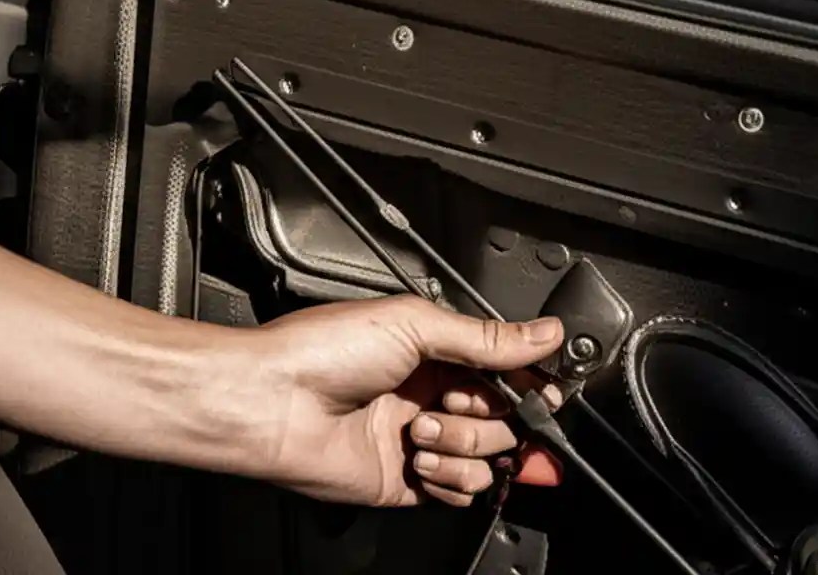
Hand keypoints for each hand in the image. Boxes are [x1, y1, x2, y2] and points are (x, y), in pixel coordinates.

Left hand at [261, 295, 563, 506]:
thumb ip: (486, 337)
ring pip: (487, 456)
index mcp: (433, 350)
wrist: (272, 403)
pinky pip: (461, 492)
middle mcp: (429, 393)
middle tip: (458, 401)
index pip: (505, 369)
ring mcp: (419, 439)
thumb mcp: (415, 325)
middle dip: (491, 413)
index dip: (529, 383)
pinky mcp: (407, 482)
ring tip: (422, 430)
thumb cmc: (321, 351)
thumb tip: (545, 332)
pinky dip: (452, 481)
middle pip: (505, 416)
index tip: (543, 390)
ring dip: (464, 446)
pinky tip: (421, 462)